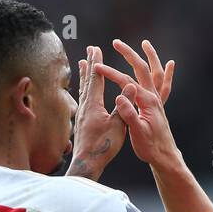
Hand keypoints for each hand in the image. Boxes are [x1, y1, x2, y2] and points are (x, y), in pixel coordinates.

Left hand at [65, 45, 125, 180]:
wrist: (87, 162)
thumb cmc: (104, 145)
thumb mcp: (118, 125)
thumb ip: (124, 105)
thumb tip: (132, 86)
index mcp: (94, 105)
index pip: (96, 79)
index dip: (98, 64)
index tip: (97, 49)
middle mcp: (85, 106)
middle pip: (87, 80)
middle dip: (90, 64)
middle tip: (90, 49)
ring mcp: (81, 113)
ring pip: (83, 89)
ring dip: (84, 74)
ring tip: (82, 63)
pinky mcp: (80, 121)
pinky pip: (82, 98)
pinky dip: (84, 89)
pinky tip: (84, 91)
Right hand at [94, 39, 180, 168]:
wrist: (164, 156)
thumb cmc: (149, 147)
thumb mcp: (137, 133)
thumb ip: (129, 114)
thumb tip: (119, 97)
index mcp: (146, 102)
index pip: (126, 81)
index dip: (110, 73)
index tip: (96, 67)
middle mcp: (154, 98)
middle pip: (141, 69)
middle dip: (128, 54)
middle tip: (116, 42)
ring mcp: (158, 100)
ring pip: (155, 73)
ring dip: (150, 57)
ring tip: (145, 43)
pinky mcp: (159, 105)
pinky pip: (165, 85)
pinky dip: (167, 73)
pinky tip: (170, 64)